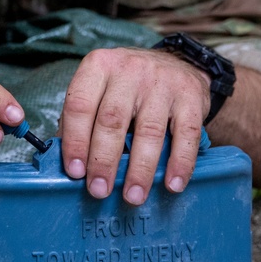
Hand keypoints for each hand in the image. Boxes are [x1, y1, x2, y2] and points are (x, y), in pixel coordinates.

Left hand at [58, 48, 209, 203]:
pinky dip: (179, 163)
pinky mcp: (191, 96)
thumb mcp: (101, 89)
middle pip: (111, 120)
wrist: (178, 65)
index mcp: (99, 66)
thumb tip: (69, 162)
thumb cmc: (128, 87)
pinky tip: (171, 184)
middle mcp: (129, 69)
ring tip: (133, 196)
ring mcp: (162, 82)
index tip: (75, 172)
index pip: (79, 104)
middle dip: (103, 161)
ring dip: (140, 169)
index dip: (75, 141)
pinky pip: (185, 134)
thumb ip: (82, 120)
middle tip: (99, 190)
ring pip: (148, 131)